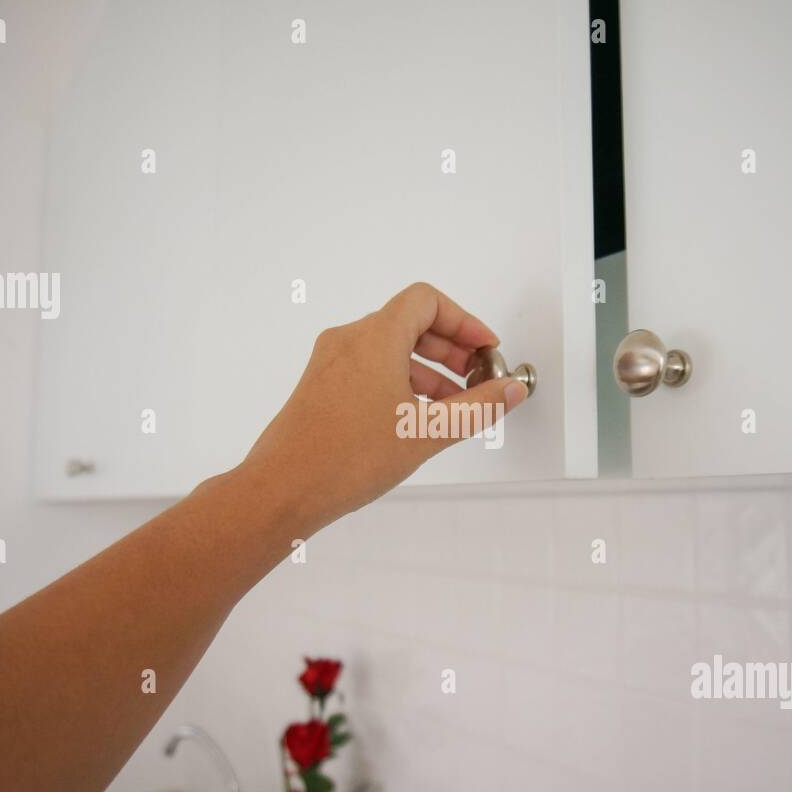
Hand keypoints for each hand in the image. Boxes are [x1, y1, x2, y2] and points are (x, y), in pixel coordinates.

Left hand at [240, 282, 528, 528]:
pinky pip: (368, 369)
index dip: (464, 321)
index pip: (427, 302)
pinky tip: (414, 418)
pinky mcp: (320, 387)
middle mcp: (348, 341)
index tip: (485, 350)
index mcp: (374, 337)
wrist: (283, 490)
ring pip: (389, 349)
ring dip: (427, 370)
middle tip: (477, 377)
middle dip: (450, 348)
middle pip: (409, 323)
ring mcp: (329, 364)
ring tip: (452, 406)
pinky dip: (398, 381)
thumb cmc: (345, 459)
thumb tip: (509, 390)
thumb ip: (477, 407)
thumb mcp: (427, 433)